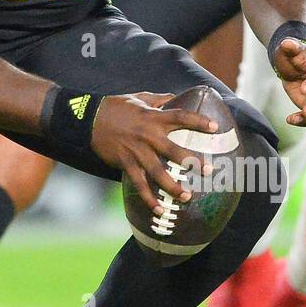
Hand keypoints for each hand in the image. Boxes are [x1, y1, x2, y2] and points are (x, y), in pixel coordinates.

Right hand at [92, 92, 216, 211]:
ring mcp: (136, 150)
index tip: (215, 128)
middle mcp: (147, 135)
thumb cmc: (116, 106)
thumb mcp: (139, 97)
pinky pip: (139, 183)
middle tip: (208, 170)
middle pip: (173, 150)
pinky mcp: (125, 162)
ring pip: (157, 171)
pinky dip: (148, 198)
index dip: (198, 122)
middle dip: (192, 161)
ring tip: (186, 196)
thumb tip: (175, 97)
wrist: (89, 118)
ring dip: (172, 186)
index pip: (180, 117)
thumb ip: (159, 99)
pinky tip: (158, 209)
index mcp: (153, 117)